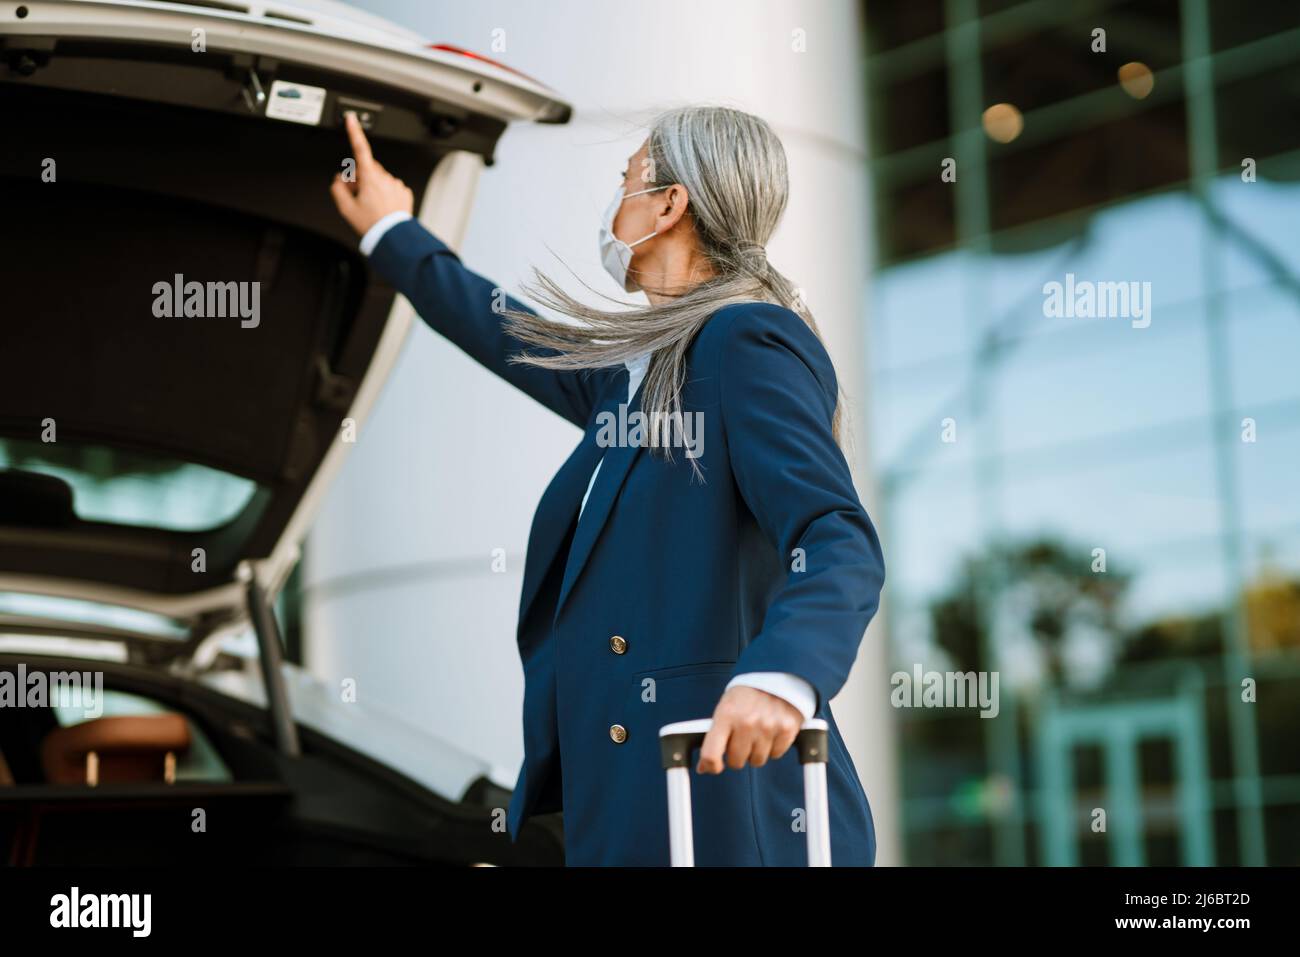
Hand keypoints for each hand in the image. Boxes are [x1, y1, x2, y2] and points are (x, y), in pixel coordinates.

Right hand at [329, 111, 414, 236]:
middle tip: (358, 196)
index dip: (355, 132)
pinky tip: (384, 207)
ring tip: (373, 206)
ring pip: (380, 180)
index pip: (360, 149)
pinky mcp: (404, 192)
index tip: (352, 119)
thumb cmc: (372, 224)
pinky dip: (386, 194)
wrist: (393, 237)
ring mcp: (396, 184)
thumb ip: (337, 189)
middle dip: (361, 178)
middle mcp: (385, 178)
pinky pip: (391, 188)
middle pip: (368, 169)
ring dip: (374, 187)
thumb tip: (339, 180)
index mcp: (370, 178)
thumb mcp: (346, 209)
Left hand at [696, 686, 802, 773]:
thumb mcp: (725, 708)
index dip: (711, 766)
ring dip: (756, 751)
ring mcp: (767, 726)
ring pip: (757, 760)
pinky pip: (776, 754)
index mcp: (726, 715)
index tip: (714, 766)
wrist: (776, 674)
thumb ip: (714, 736)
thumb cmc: (746, 694)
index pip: (711, 754)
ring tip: (757, 732)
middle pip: (736, 761)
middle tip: (741, 739)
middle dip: (737, 754)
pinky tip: (771, 730)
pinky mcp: (786, 729)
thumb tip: (704, 767)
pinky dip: (773, 747)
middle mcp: (746, 722)